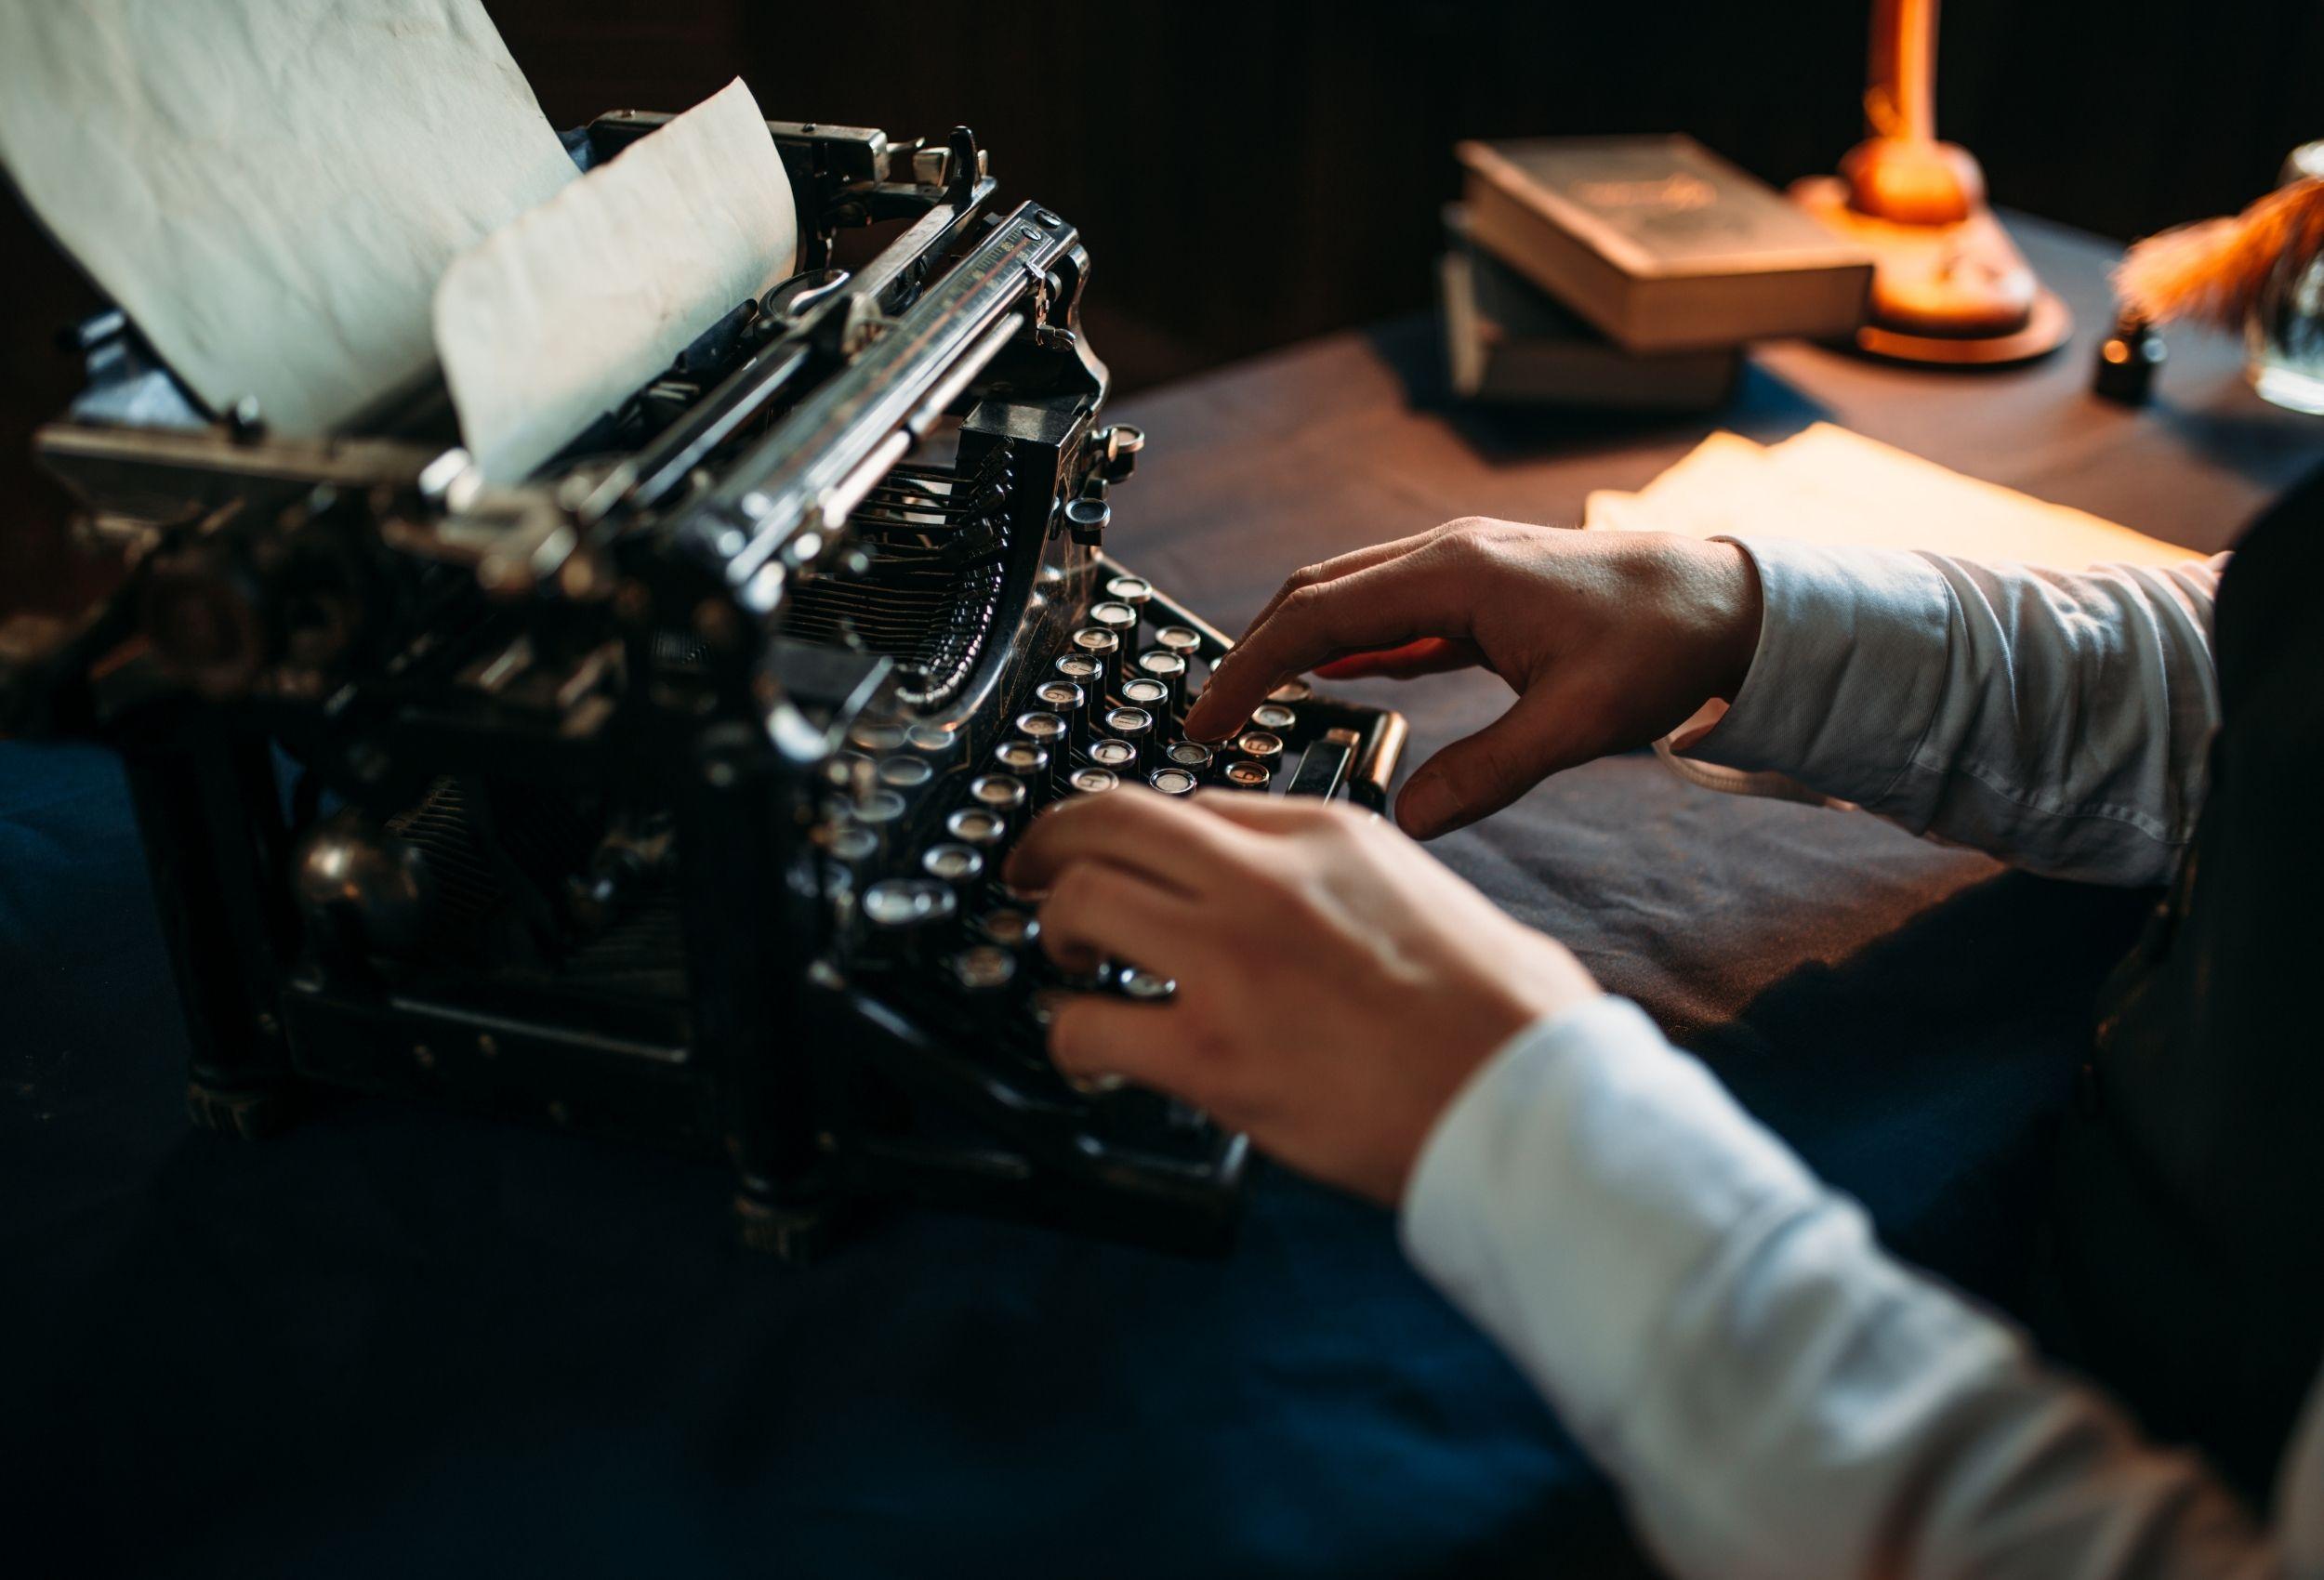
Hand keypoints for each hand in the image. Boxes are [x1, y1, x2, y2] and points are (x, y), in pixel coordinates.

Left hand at [1006, 787, 1599, 1205]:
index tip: (1118, 856)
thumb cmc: (1506, 1014)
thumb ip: (1343, 878)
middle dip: (1049, 843)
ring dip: (1053, 931)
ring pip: (1080, 901)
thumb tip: (1297, 901)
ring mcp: (1230, 961)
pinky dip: (1069, 1037)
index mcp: (1324, 832)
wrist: (1528, 1099)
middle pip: (1106, 820)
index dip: (1136, 833)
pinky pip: (1089, 1025)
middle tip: (1031, 874)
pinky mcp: (1210, 1053)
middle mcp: (1265, 878)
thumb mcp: (1422, 893)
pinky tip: (1085, 1051)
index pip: (1190, 802)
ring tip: (1063, 962)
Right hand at [1182, 521, 1763, 838]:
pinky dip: (1347, 645)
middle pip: (1314, 595)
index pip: (1317, 617)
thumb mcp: (1580, 722)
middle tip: (1209, 721)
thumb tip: (1412, 821)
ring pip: (1348, 597)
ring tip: (1255, 706)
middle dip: (1251, 653)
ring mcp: (1463, 567)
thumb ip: (1490, 773)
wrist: (1734, 603)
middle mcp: (1447, 557)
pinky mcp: (1482, 589)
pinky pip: (1390, 612)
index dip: (1250, 669)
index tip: (1206, 719)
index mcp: (1456, 576)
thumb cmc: (1667, 645)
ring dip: (1294, 644)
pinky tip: (1334, 681)